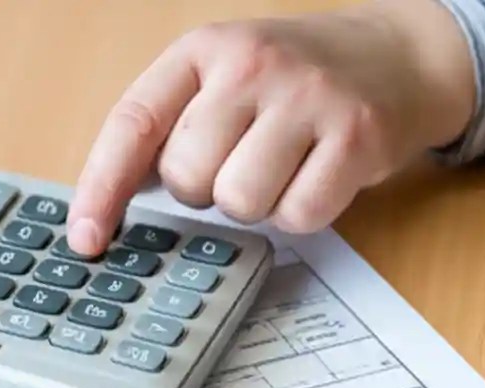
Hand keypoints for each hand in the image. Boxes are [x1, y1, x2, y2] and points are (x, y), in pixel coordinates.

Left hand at [66, 0, 473, 254]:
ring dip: (253, 203)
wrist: (399, 56)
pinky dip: (301, 212)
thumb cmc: (289, 82)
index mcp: (201, 51)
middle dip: (204, 189)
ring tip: (278, 164)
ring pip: (239, 202)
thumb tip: (105, 212)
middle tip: (237, 160)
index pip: (132, 125)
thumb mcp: (217, 79)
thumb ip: (163, 130)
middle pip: (188, 177)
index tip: (85, 239)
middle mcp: (252, 65)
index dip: (101, 189)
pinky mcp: (358, 136)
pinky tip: (315, 173)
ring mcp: (309, 97)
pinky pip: (298, 216)